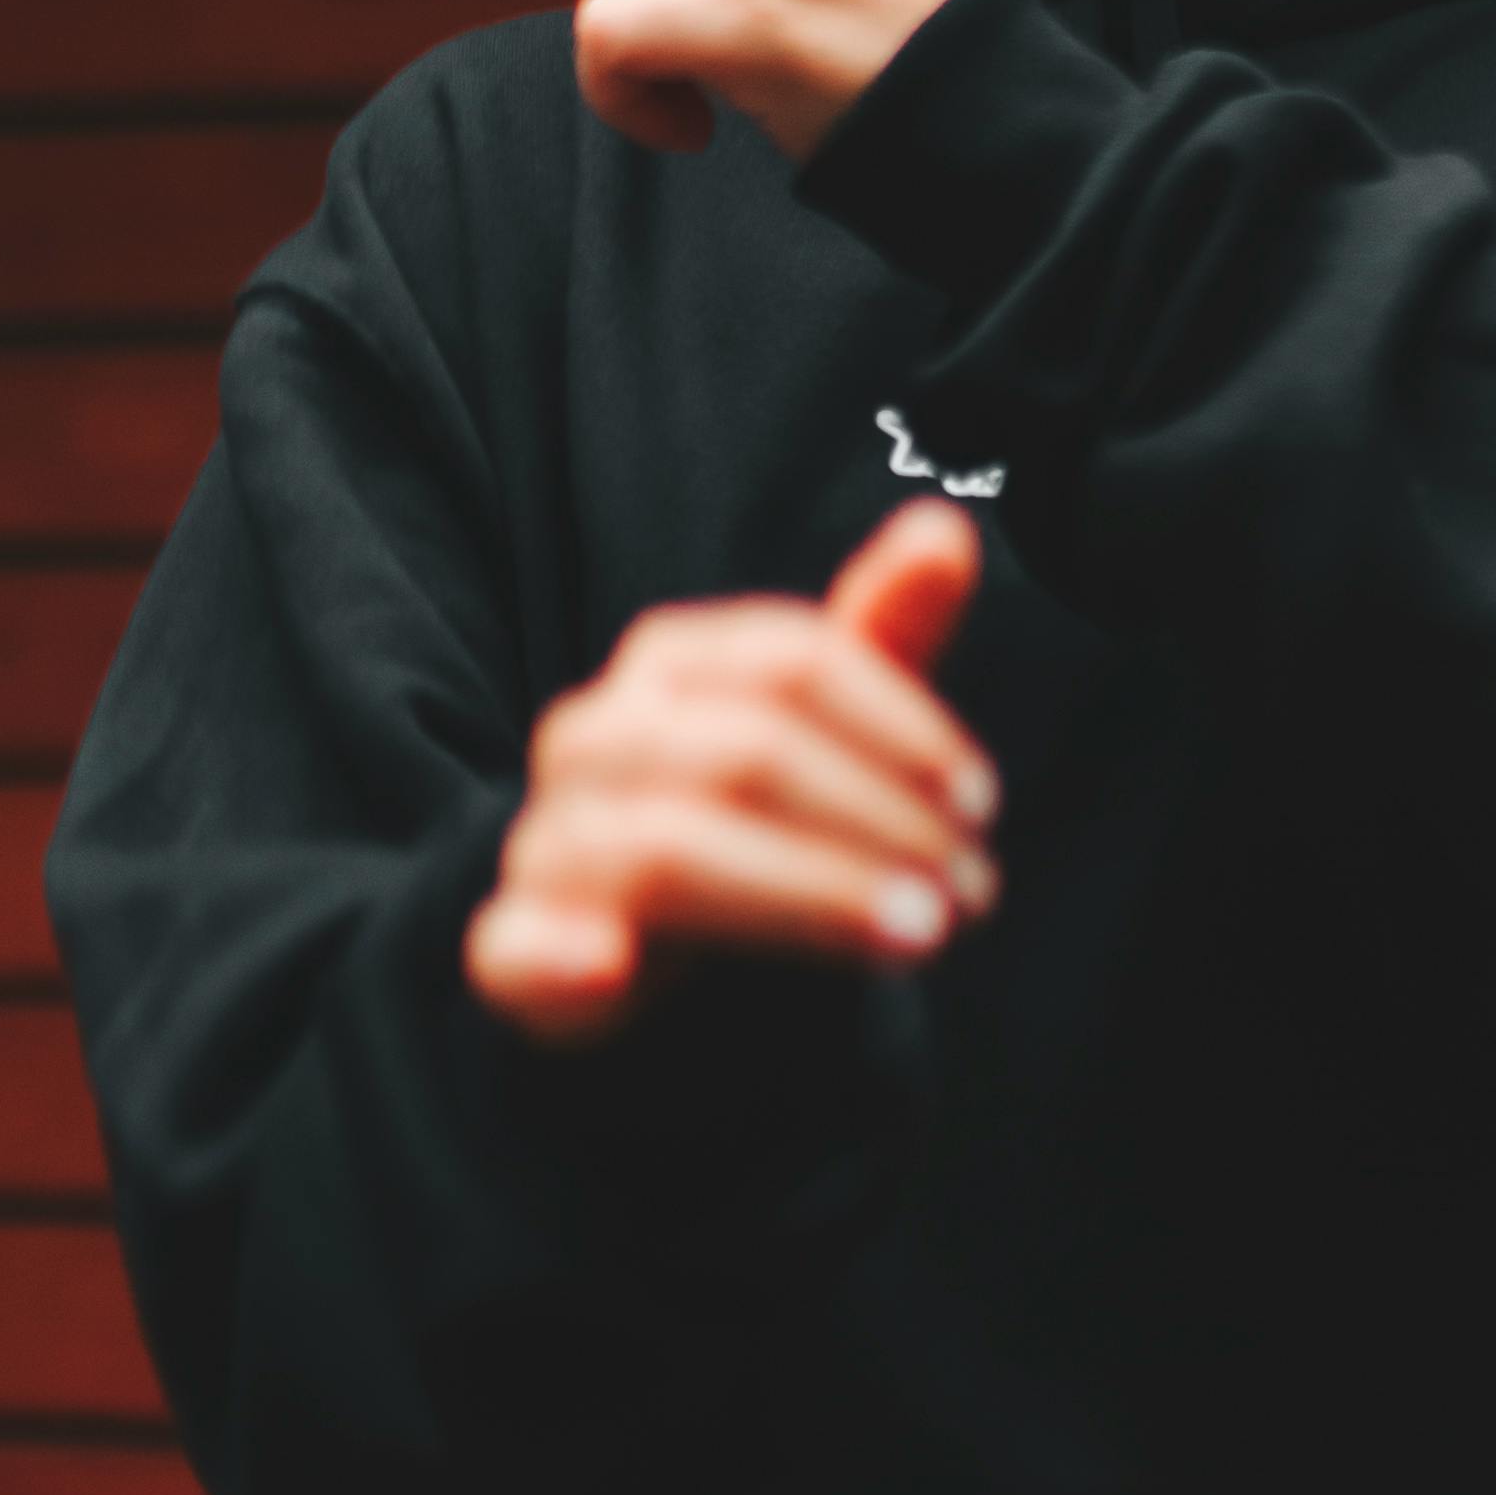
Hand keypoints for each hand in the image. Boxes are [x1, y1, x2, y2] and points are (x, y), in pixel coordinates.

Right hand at [463, 499, 994, 1045]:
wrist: (642, 944)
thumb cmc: (749, 822)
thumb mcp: (823, 732)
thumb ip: (880, 637)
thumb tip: (946, 529)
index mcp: (670, 666)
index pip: (793, 662)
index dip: (901, 728)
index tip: (981, 803)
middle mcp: (595, 736)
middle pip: (746, 752)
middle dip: (876, 823)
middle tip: (971, 891)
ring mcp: (549, 841)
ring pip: (667, 848)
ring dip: (805, 894)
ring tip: (912, 937)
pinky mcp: (514, 952)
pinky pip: (515, 944)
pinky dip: (559, 951)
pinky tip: (612, 965)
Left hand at [570, 0, 989, 160]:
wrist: (1009, 136)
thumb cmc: (927, 65)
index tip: (715, 36)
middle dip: (636, 2)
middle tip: (698, 76)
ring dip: (624, 50)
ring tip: (696, 101)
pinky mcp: (754, 16)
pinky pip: (608, 32)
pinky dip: (618, 96)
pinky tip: (688, 131)